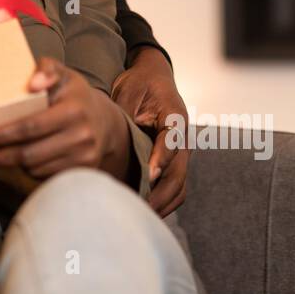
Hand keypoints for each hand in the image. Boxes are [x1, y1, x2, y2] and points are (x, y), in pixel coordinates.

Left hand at [0, 57, 131, 180]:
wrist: (104, 121)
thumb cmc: (73, 94)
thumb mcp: (63, 73)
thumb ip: (47, 69)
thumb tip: (33, 84)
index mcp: (74, 110)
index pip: (31, 126)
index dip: (2, 135)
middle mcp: (82, 136)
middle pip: (29, 153)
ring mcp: (84, 157)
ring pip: (34, 168)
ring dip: (9, 164)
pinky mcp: (82, 172)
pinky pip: (45, 175)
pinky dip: (27, 169)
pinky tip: (13, 161)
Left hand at [111, 47, 187, 216]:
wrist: (153, 76)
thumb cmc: (140, 83)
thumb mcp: (129, 92)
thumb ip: (125, 116)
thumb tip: (111, 141)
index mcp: (175, 117)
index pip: (172, 142)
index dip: (161, 160)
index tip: (149, 175)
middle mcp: (183, 138)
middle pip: (179, 173)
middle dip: (161, 194)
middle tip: (139, 208)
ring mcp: (182, 152)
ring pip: (180, 185)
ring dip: (164, 204)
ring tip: (140, 217)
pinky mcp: (175, 161)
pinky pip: (175, 186)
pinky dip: (164, 201)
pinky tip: (144, 210)